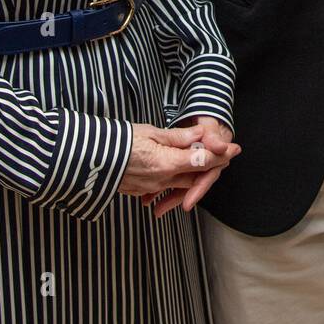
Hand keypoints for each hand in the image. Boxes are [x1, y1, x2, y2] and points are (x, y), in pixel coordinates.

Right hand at [120, 120, 240, 218]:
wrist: (88, 158)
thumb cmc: (118, 140)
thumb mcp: (150, 132)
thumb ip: (178, 137)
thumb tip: (200, 135)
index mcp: (168, 163)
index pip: (203, 160)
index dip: (221, 154)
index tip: (234, 148)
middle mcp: (163, 180)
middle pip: (196, 176)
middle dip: (210, 166)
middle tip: (223, 155)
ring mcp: (151, 188)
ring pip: (181, 184)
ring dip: (193, 175)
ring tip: (201, 161)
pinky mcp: (141, 190)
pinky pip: (164, 188)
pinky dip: (174, 182)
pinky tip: (175, 172)